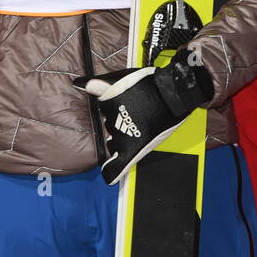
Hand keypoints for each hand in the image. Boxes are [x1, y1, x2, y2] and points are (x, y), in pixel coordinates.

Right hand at [73, 48, 212, 184]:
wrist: (174, 94)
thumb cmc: (168, 117)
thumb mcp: (153, 139)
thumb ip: (134, 147)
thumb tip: (116, 161)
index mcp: (130, 149)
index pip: (113, 168)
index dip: (111, 170)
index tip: (109, 171)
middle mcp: (117, 132)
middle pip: (113, 136)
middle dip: (122, 132)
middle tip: (139, 122)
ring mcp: (112, 111)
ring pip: (108, 116)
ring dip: (118, 113)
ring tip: (136, 106)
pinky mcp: (112, 92)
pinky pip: (95, 88)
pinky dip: (89, 85)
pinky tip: (81, 84)